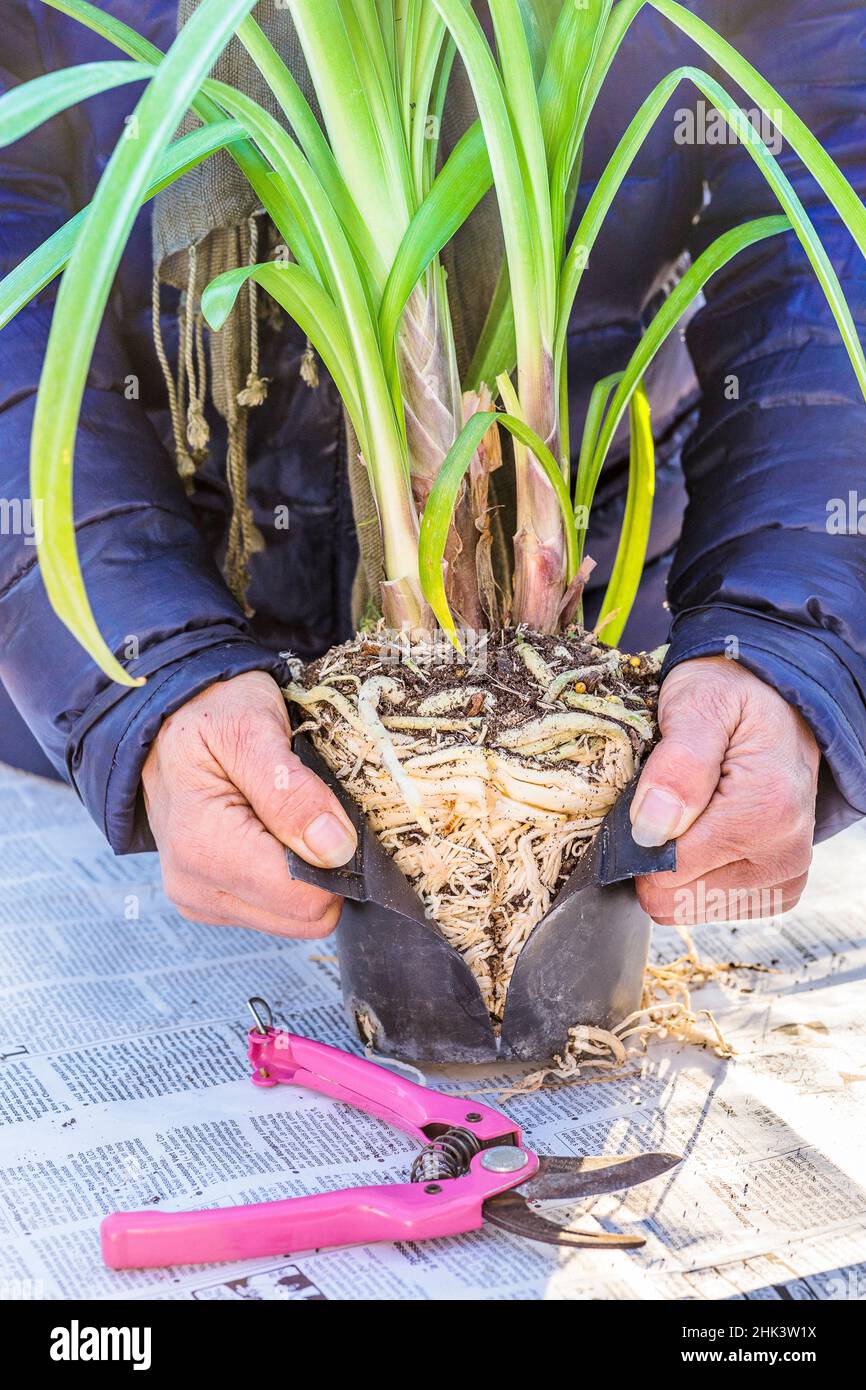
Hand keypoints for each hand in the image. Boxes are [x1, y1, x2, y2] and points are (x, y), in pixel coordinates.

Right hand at [142, 671, 356, 936]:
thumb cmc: (208, 712)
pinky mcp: (208, 899)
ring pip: (292, 917)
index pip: (306, 899)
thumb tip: (335, 850)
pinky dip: (282, 872)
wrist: (165, 712)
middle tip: (303, 806)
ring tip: (280, 811)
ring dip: (301, 868)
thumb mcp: (253, 729)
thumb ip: (292, 793)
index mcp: (204, 848)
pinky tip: (265, 827)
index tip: (326, 809)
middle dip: (319, 865)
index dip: (334, 858)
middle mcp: (195, 885)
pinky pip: (273, 909)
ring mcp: (199, 897)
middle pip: (303, 916)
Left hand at [630, 656, 819, 924]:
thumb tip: (652, 829)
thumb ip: (678, 764)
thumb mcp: (698, 704)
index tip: (649, 796)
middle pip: (675, 898)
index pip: (668, 873)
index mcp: (766, 811)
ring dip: (676, 864)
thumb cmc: (733, 696)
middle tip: (669, 802)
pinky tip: (705, 831)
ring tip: (692, 811)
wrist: (777, 699)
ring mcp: (784, 877)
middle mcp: (783, 854)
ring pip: (688, 908)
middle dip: (657, 854)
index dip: (641, 837)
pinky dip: (696, 873)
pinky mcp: (777, 888)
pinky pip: (710, 907)